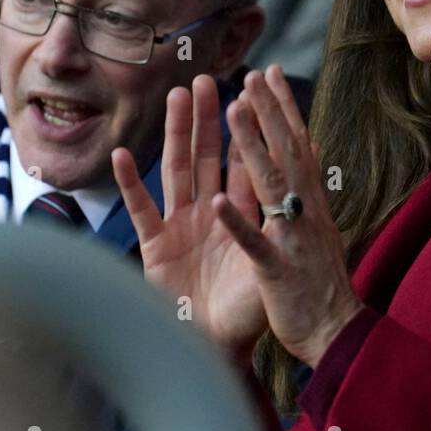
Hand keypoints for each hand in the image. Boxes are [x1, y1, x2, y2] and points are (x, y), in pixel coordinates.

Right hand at [111, 75, 267, 365]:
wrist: (219, 350)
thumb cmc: (248, 313)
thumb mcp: (274, 262)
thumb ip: (282, 222)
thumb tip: (307, 191)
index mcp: (240, 216)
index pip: (245, 164)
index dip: (247, 130)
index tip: (250, 91)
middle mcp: (208, 214)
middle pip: (208, 157)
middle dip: (209, 119)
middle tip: (208, 80)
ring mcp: (180, 227)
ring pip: (178, 170)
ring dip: (178, 135)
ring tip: (178, 98)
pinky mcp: (156, 248)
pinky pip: (142, 210)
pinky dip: (131, 183)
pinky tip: (123, 155)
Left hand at [212, 66, 363, 368]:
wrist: (334, 333)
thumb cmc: (320, 282)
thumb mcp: (320, 226)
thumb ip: (311, 188)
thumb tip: (311, 147)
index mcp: (310, 202)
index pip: (295, 144)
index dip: (282, 108)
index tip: (269, 72)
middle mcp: (303, 212)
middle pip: (283, 152)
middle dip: (266, 111)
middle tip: (250, 74)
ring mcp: (290, 238)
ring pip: (267, 184)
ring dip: (250, 145)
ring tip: (233, 111)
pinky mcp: (275, 271)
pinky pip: (253, 243)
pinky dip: (236, 223)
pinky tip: (216, 201)